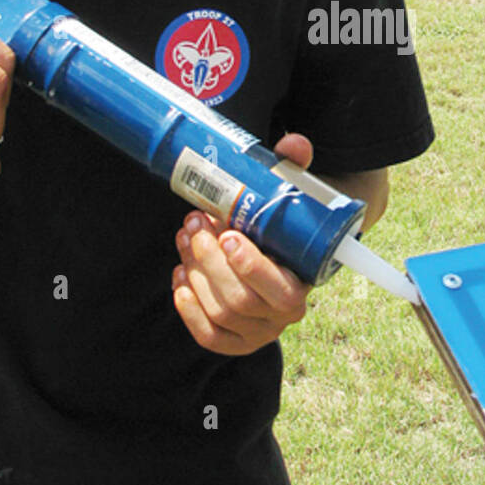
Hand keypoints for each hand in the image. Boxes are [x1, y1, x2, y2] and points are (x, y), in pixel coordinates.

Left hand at [171, 133, 313, 355]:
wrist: (289, 249)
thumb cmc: (288, 220)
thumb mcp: (297, 194)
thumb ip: (296, 167)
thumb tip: (295, 144)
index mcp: (304, 284)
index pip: (279, 290)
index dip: (250, 266)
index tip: (227, 233)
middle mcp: (285, 315)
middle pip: (239, 301)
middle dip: (210, 262)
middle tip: (195, 225)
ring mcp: (259, 332)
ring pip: (219, 314)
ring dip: (196, 273)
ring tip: (185, 236)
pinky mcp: (236, 340)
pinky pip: (209, 337)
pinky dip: (188, 309)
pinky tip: (181, 276)